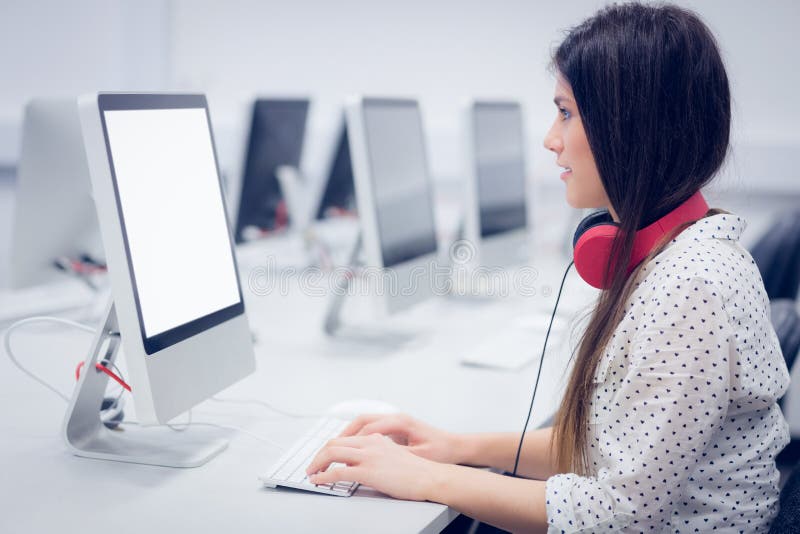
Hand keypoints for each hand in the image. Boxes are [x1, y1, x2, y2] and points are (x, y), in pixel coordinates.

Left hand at [306, 433, 442, 500]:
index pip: (345, 438)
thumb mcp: (396, 454)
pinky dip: (323, 476)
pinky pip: (338, 473)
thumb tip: (364, 459)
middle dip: (319, 454)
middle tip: (312, 465)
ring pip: (332, 453)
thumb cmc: (418, 470)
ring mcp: (369, 456)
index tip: (323, 457)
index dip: (330, 447)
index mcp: (377, 438)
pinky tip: (318, 481)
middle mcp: (370, 443)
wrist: (431, 477)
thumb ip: (380, 451)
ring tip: (311, 473)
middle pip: (334, 442)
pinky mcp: (368, 471)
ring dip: (317, 463)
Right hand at [339, 413, 462, 463]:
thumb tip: (375, 455)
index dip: (351, 440)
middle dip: (344, 434)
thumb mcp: (418, 455)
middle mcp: (396, 417)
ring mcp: (395, 420)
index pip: (368, 427)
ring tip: (334, 448)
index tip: (338, 451)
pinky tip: (351, 447)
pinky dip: (358, 435)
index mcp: (401, 421)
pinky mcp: (395, 427)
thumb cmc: (441, 451)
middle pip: (362, 420)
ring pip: (364, 422)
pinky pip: (371, 427)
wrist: (455, 446)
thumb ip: (396, 454)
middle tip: (328, 448)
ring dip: (349, 433)